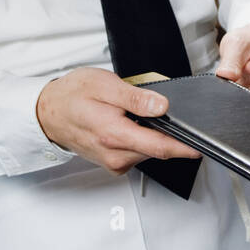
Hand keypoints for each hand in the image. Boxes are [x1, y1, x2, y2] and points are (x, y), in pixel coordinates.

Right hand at [35, 68, 201, 174]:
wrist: (48, 112)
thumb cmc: (72, 96)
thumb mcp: (104, 86)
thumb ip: (135, 98)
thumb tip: (162, 107)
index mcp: (114, 135)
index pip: (160, 147)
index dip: (184, 147)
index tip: (201, 145)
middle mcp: (115, 155)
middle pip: (157, 150)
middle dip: (166, 133)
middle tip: (152, 108)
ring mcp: (114, 162)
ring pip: (148, 152)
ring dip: (151, 135)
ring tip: (130, 113)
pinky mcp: (113, 163)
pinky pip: (137, 153)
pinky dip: (140, 140)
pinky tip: (126, 124)